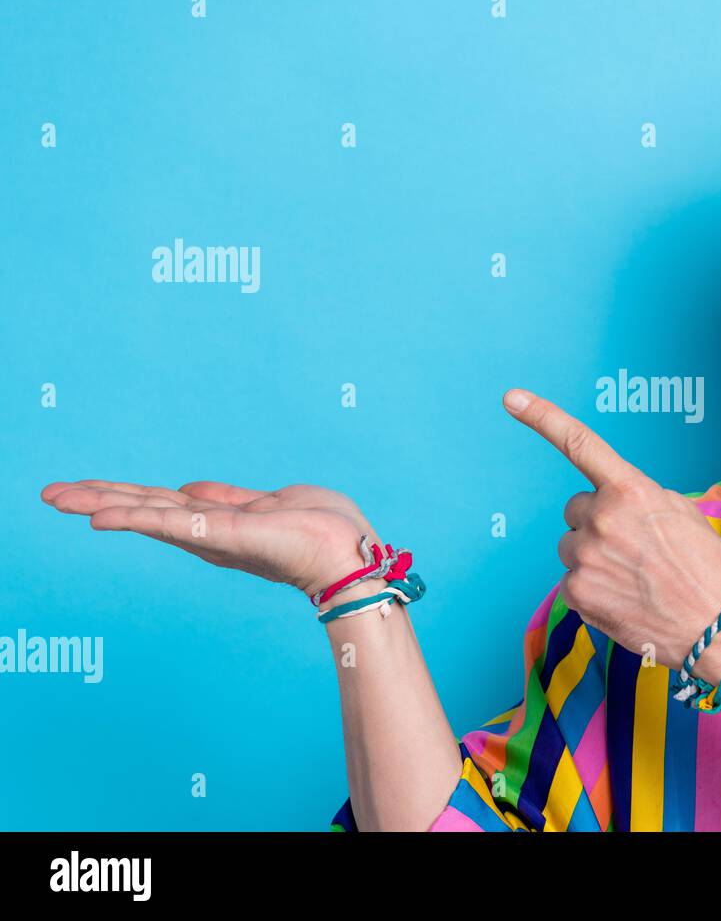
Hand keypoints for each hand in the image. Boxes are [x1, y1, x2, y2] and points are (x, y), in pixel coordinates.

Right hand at [40, 479, 381, 599]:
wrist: (349, 553)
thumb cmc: (321, 529)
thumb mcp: (268, 503)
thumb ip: (226, 498)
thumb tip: (190, 488)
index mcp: (217, 523)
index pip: (161, 505)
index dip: (124, 497)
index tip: (86, 492)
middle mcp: (207, 533)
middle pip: (143, 509)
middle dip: (97, 500)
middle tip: (50, 494)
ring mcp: (211, 536)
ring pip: (146, 514)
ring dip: (100, 504)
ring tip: (57, 497)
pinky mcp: (221, 536)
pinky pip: (169, 523)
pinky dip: (133, 518)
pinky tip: (99, 515)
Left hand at [502, 387, 720, 671]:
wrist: (718, 626)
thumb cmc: (706, 568)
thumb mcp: (679, 512)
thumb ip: (637, 498)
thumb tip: (610, 505)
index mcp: (631, 490)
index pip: (580, 444)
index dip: (541, 417)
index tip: (511, 397)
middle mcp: (602, 518)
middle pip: (575, 509)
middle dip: (595, 522)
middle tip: (632, 548)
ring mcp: (585, 557)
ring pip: (571, 546)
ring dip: (592, 556)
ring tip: (632, 577)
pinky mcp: (576, 592)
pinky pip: (572, 581)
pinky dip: (592, 588)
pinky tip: (624, 599)